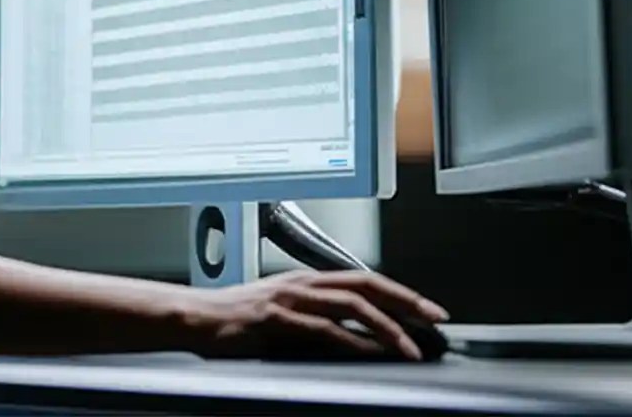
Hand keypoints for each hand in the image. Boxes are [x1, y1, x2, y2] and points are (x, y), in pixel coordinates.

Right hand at [181, 270, 449, 360]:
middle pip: (367, 284)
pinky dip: (352, 342)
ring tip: (409, 347)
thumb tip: (354, 331)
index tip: (429, 309)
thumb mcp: (282, 308)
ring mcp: (290, 299)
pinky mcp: (277, 320)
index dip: (401, 292)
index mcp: (307, 279)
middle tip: (436, 319)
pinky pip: (323, 330)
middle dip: (407, 301)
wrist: (195, 317)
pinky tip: (369, 353)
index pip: (365, 278)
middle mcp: (303, 283)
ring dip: (387, 327)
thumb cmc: (234, 317)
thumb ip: (315, 313)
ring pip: (351, 305)